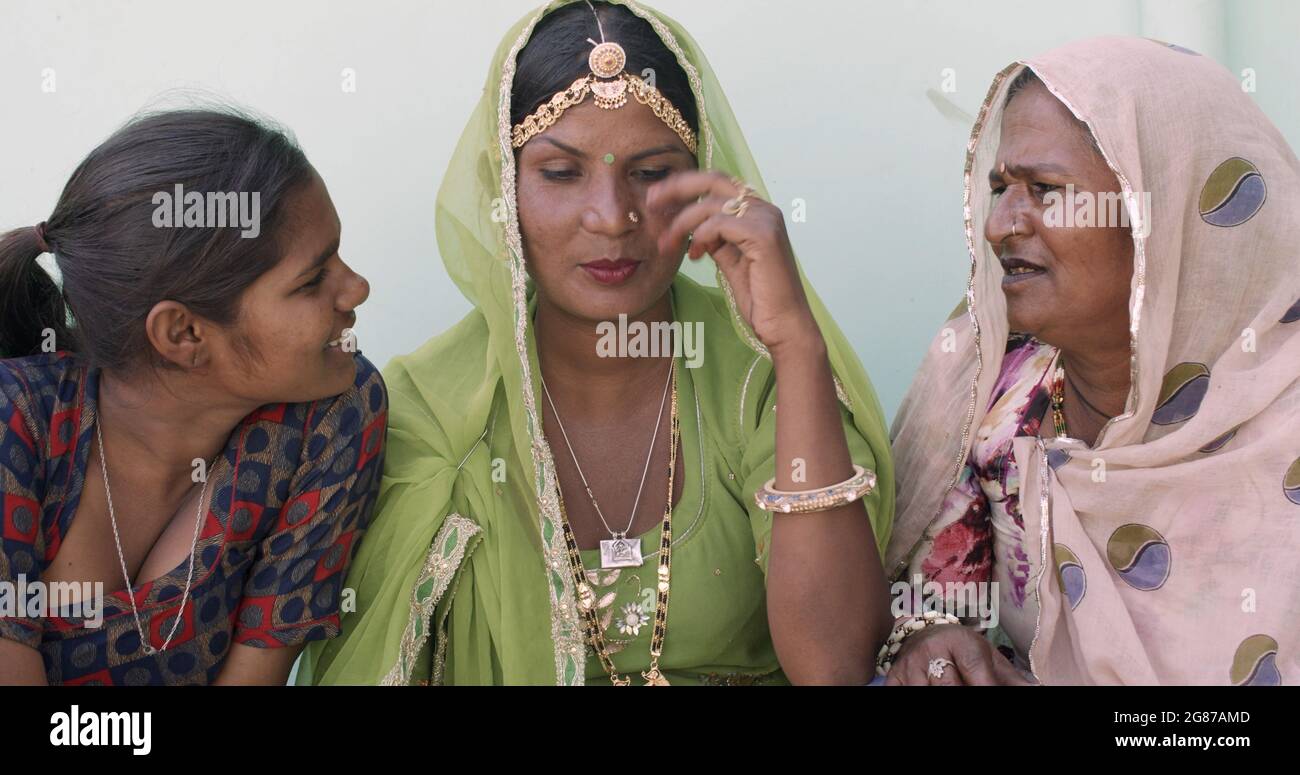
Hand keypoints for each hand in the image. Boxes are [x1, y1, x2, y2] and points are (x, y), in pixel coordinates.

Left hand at [649, 171, 818, 356]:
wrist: (784, 325)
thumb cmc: (761, 299)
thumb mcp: (730, 261)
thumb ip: (716, 240)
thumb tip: (694, 229)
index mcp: (758, 212)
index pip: (717, 184)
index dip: (685, 187)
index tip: (658, 200)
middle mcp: (765, 209)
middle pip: (713, 180)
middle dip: (677, 187)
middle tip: (651, 201)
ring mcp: (767, 219)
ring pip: (711, 205)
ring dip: (682, 223)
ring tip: (668, 244)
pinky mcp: (764, 235)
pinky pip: (719, 223)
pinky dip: (700, 235)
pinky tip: (695, 255)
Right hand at [883, 623, 1033, 685]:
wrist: (921, 631)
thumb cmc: (962, 650)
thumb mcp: (988, 656)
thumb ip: (1012, 679)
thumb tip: (1043, 689)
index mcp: (960, 641)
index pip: (975, 668)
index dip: (986, 687)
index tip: (995, 695)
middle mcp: (931, 650)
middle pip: (948, 686)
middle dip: (963, 695)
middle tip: (971, 693)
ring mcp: (909, 666)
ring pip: (924, 692)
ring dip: (938, 696)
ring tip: (952, 690)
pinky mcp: (893, 677)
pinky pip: (901, 695)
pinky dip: (914, 696)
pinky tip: (930, 692)